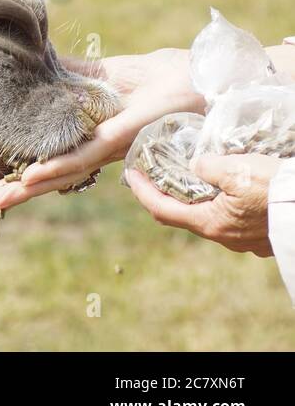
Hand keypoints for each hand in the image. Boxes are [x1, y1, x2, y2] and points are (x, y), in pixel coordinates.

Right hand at [0, 48, 203, 212]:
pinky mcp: (126, 136)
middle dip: (21, 188)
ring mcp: (113, 144)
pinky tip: (34, 175)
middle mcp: (104, 146)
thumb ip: (79, 73)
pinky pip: (87, 154)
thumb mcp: (115, 70)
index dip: (29, 169)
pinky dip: (59, 166)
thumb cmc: (171, 74)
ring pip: (65, 170)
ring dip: (30, 186)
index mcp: (99, 133)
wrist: (212, 77)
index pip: (57, 155)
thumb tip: (41, 63)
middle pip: (56, 171)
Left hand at [126, 154, 282, 255]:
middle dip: (164, 196)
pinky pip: (232, 218)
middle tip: (154, 176)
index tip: (130, 175)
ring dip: (194, 199)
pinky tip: (223, 188)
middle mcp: (224, 237)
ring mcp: (243, 240)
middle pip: (183, 217)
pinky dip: (218, 203)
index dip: (142, 192)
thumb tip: (197, 165)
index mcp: (211, 224)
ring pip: (209, 218)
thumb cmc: (276, 187)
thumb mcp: (235, 169)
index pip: (163, 210)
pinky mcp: (261, 236)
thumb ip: (207, 167)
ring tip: (187, 177)